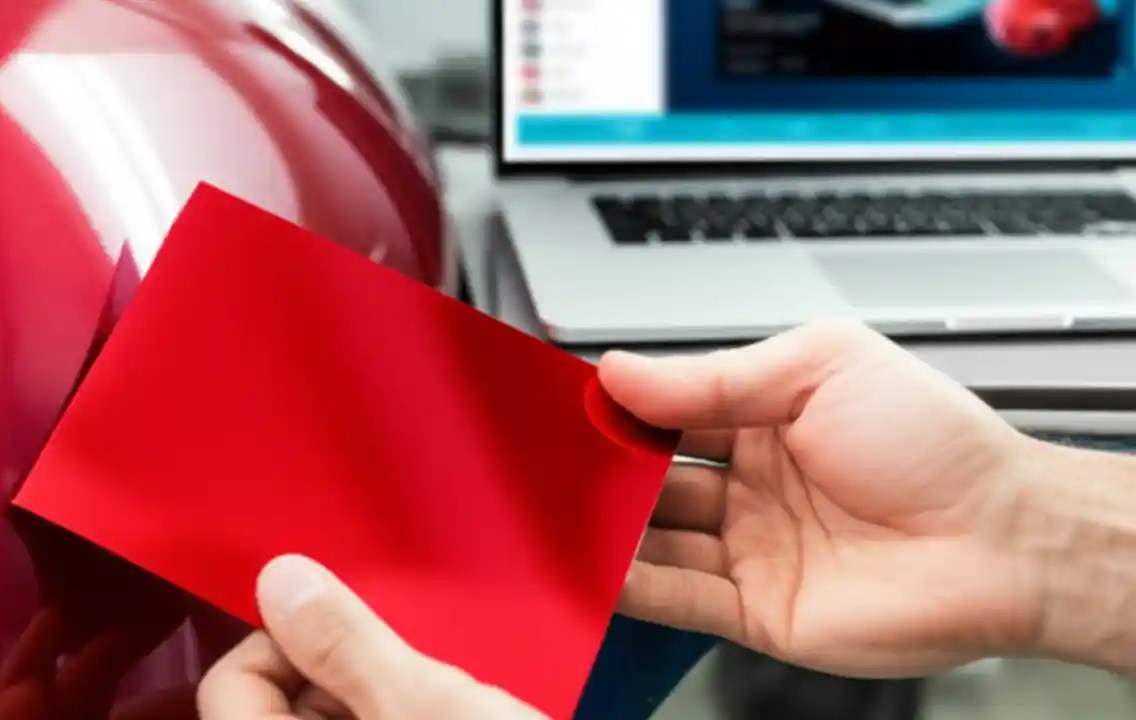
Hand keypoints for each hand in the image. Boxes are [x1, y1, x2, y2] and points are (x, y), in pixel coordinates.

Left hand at [197, 555, 545, 718]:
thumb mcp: (428, 707)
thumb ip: (347, 645)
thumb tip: (277, 580)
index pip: (231, 686)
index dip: (288, 643)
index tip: (353, 633)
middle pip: (277, 708)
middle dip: (342, 676)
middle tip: (412, 677)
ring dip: (375, 702)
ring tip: (439, 707)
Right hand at [599, 320, 1040, 676]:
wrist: (1007, 541)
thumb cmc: (938, 444)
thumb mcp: (822, 367)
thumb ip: (714, 377)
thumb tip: (623, 371)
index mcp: (766, 417)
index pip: (669, 410)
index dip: (621, 406)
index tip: (574, 402)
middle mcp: (752, 485)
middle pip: (651, 478)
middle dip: (604, 471)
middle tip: (556, 462)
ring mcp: (751, 548)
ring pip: (653, 539)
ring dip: (608, 528)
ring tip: (561, 515)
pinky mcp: (756, 609)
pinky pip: (677, 597)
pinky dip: (631, 586)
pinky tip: (598, 566)